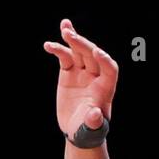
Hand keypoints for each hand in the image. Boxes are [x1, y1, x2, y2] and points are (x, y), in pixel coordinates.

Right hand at [44, 19, 116, 142]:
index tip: (97, 53)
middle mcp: (95, 76)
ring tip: (64, 28)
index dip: (105, 60)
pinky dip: (57, 49)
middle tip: (71, 36)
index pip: (110, 69)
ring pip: (79, 51)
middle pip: (92, 55)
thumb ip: (93, 121)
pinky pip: (65, 57)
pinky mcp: (69, 72)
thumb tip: (95, 114)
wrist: (77, 129)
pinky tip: (48, 45)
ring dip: (72, 38)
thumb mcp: (91, 128)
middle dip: (83, 45)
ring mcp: (82, 72)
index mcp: (105, 88)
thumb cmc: (87, 130)